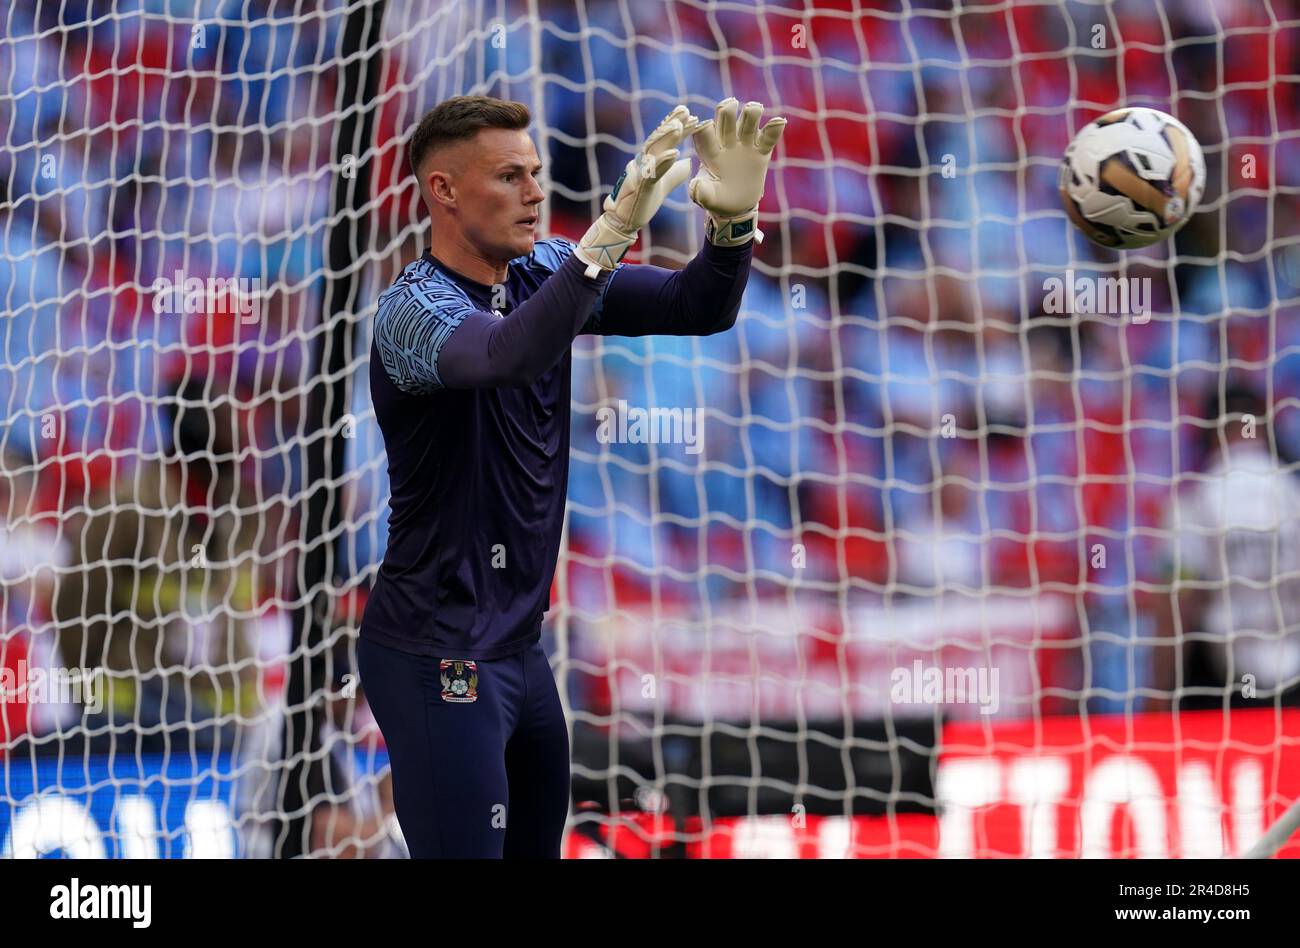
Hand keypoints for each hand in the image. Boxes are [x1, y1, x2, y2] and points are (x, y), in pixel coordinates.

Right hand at [575, 105, 697, 275]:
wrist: (625, 221)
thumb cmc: (641, 203)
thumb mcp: (663, 184)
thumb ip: (674, 172)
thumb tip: (688, 161)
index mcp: (650, 161)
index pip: (664, 140)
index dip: (676, 126)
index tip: (690, 114)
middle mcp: (643, 162)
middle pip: (658, 139)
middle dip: (671, 124)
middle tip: (685, 111)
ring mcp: (640, 172)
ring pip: (653, 150)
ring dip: (666, 136)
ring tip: (679, 125)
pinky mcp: (640, 186)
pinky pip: (652, 172)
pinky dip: (663, 161)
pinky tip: (675, 153)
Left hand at [688, 98, 785, 245]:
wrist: (737, 206)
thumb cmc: (718, 201)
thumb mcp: (708, 199)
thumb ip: (701, 193)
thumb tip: (695, 186)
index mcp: (710, 153)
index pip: (705, 137)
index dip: (705, 130)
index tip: (706, 125)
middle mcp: (726, 144)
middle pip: (726, 121)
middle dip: (727, 112)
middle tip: (731, 105)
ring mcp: (745, 145)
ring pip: (747, 123)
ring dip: (750, 113)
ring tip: (754, 108)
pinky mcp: (761, 151)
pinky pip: (768, 137)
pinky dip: (774, 129)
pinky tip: (780, 121)